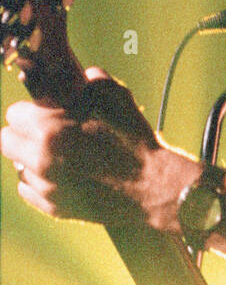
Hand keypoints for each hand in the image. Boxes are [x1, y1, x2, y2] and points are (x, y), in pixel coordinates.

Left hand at [1, 67, 162, 225]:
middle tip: (44, 134)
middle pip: (5, 141)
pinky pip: (29, 190)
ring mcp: (45, 186)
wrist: (152, 186)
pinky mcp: (53, 207)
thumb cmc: (134, 140)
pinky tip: (61, 175)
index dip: (31, 111)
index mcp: (49, 129)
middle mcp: (40, 158)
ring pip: (17, 167)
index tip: (44, 113)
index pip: (14, 113)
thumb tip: (82, 76)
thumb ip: (91, 79)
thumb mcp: (116, 96)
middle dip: (22, 134)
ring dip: (31, 159)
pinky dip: (40, 182)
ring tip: (58, 156)